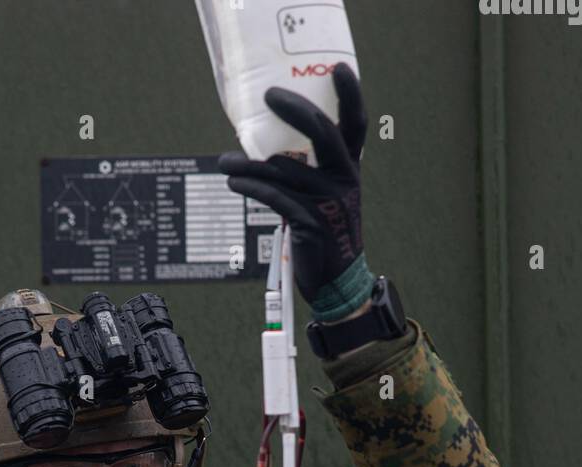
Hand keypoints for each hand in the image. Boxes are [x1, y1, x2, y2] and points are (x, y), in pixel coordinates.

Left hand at [218, 62, 369, 312]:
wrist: (337, 282)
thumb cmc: (323, 234)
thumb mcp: (323, 197)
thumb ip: (304, 171)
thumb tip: (261, 148)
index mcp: (349, 169)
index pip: (357, 125)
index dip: (351, 95)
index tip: (339, 68)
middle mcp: (344, 180)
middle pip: (322, 132)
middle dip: (293, 109)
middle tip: (268, 96)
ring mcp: (328, 202)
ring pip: (283, 169)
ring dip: (247, 164)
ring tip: (224, 163)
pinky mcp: (310, 224)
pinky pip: (274, 196)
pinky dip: (249, 187)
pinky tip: (233, 182)